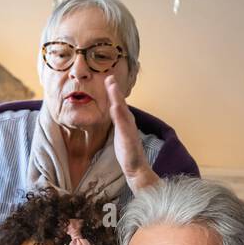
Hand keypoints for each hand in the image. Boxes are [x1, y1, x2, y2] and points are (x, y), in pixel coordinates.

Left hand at [106, 74, 159, 193]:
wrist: (135, 168)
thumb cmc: (127, 151)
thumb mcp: (119, 132)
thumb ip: (117, 121)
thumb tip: (112, 112)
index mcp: (125, 120)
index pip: (118, 104)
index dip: (113, 91)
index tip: (108, 77)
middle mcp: (129, 122)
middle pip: (121, 103)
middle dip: (115, 90)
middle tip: (110, 76)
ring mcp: (129, 130)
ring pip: (122, 111)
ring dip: (117, 98)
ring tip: (112, 85)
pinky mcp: (129, 139)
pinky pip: (124, 126)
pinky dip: (120, 116)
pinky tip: (115, 107)